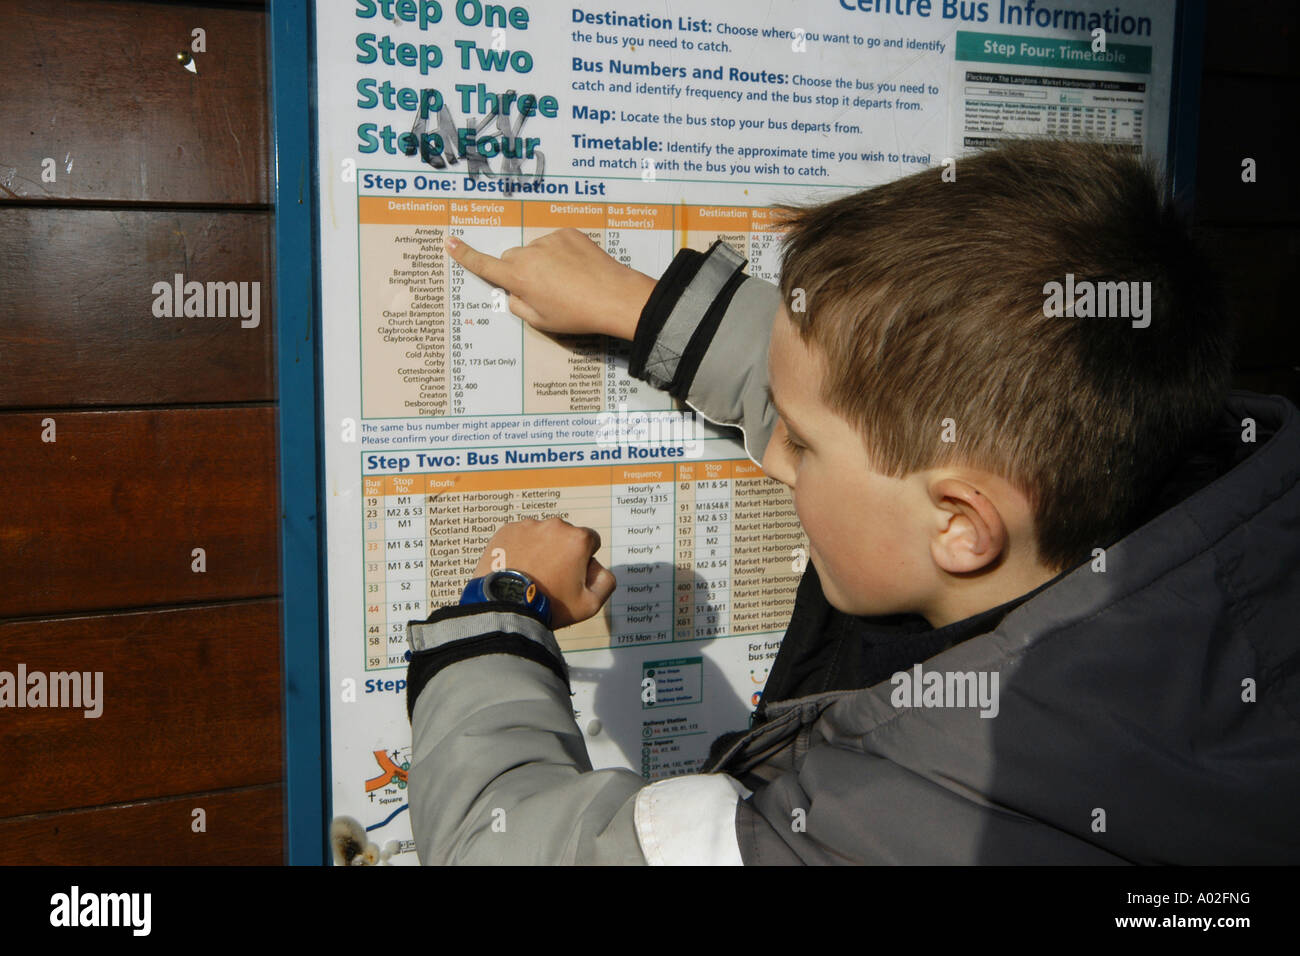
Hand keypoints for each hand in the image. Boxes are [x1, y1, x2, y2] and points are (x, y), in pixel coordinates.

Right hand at [444, 228, 656, 340]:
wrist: (614, 297)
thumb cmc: (577, 315)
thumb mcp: (541, 322)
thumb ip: (519, 307)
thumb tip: (514, 294)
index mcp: (518, 278)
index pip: (484, 265)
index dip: (465, 255)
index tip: (449, 242)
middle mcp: (529, 255)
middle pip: (512, 259)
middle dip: (520, 271)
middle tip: (544, 291)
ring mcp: (549, 241)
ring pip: (536, 251)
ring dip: (543, 263)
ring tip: (568, 282)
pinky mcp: (568, 233)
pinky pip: (556, 242)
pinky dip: (562, 253)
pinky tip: (578, 269)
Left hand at [473, 518, 616, 628]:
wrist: (506, 606)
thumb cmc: (550, 605)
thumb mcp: (590, 604)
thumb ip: (606, 582)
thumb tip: (598, 567)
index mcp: (578, 538)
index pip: (591, 541)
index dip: (585, 559)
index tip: (572, 575)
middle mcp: (555, 525)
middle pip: (566, 535)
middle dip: (562, 551)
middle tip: (551, 577)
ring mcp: (529, 526)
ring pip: (542, 535)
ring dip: (541, 548)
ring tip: (531, 574)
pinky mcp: (507, 530)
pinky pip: (520, 536)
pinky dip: (521, 548)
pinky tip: (517, 568)